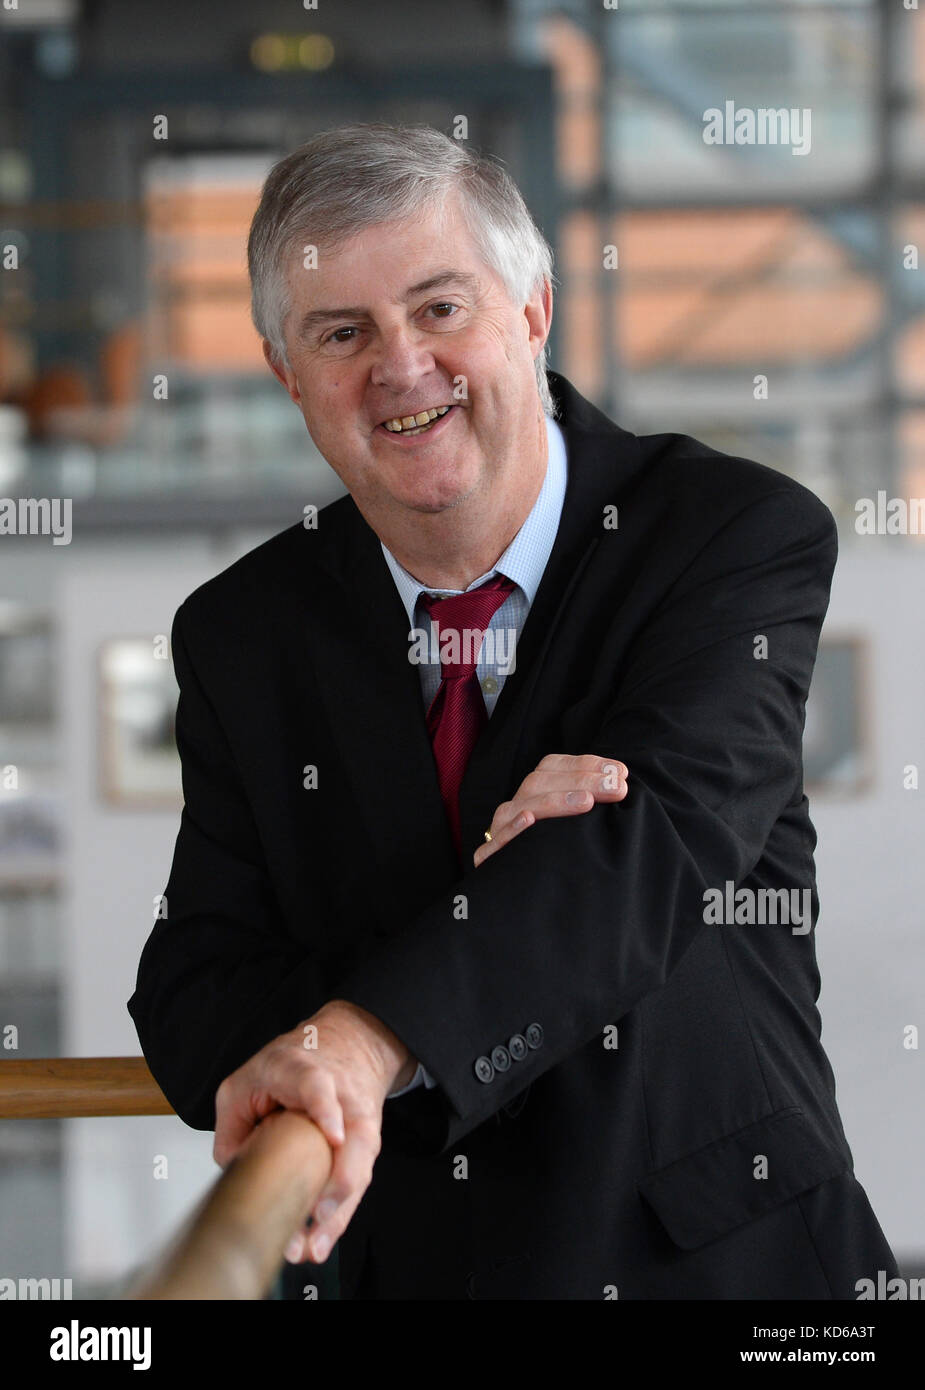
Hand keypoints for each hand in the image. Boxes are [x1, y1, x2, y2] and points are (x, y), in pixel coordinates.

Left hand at [213, 999, 414, 1264]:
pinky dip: (337, 1217)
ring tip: (311, 1245)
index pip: (318, 1085)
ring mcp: (357, 1122)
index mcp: (304, 1069)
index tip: (335, 1134)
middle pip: (353, 1136)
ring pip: (358, 1167)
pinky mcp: (363, 1146)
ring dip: (337, 1211)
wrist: (347, 1046)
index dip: (326, 1109)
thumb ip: (234, 1122)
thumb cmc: (296, 1062)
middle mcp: (341, 1096)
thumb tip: (234, 1169)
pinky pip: (354, 1184)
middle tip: (318, 1214)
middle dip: (340, 1179)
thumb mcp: (246, 1078)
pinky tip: (319, 1242)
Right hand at [473, 753, 628, 866]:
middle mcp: (515, 807)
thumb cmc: (561, 853)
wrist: (526, 902)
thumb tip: (620, 781)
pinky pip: (494, 843)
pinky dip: (512, 829)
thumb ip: (592, 800)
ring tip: (587, 802)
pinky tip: (529, 820)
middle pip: (540, 782)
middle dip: (582, 781)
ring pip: (521, 807)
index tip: (620, 773)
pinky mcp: (490, 858)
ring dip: (555, 801)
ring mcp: (501, 831)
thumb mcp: (576, 823)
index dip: (587, 765)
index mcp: (533, 792)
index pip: (554, 766)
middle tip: (616, 788)